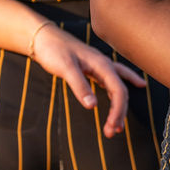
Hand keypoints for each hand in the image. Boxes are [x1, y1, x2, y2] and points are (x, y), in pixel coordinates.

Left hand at [27, 22, 146, 136]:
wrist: (42, 37)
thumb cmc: (53, 49)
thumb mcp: (65, 68)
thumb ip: (79, 86)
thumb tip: (92, 106)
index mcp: (101, 64)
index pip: (118, 90)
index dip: (118, 110)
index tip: (112, 127)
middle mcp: (104, 65)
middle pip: (120, 91)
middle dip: (119, 112)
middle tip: (113, 132)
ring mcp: (98, 66)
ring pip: (117, 87)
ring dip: (119, 106)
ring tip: (118, 125)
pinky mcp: (91, 68)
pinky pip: (112, 81)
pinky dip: (118, 91)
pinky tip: (127, 92)